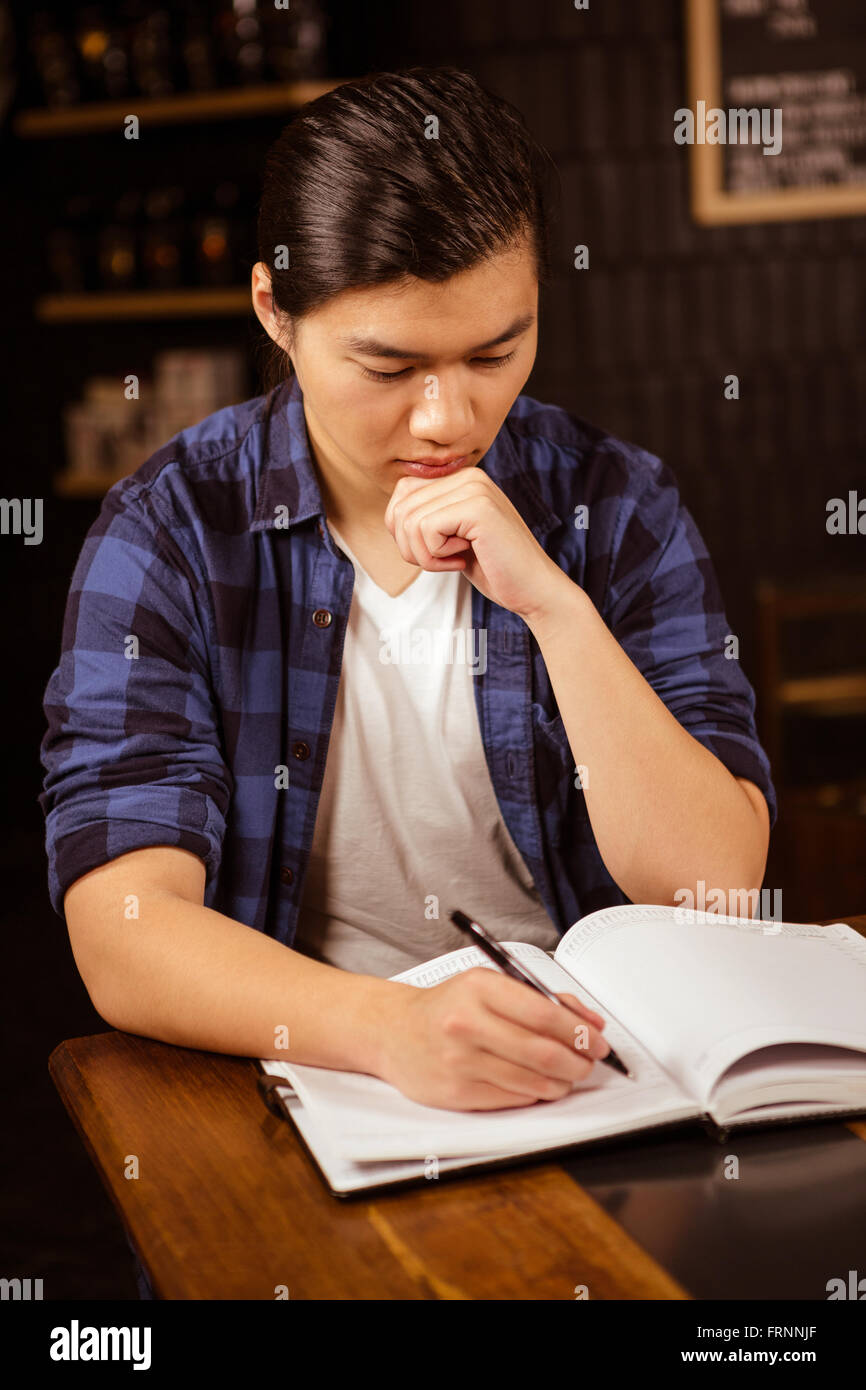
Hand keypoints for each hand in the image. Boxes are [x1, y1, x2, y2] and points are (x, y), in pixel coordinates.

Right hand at [376, 970, 610, 1110]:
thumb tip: (590, 1022)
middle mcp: (467, 1023)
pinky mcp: (456, 1092)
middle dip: (578, 1061)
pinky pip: (512, 1098)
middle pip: (543, 1051)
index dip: (581, 1031)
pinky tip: (538, 1085)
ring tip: (567, 1076)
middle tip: (589, 1063)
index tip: (599, 1040)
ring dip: (561, 1082)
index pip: (545, 1013)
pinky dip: (535, 1094)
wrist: (394, 1031)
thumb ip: (541, 999)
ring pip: (532, 1080)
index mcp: (479, 987)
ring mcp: (460, 1061)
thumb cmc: (448, 1007)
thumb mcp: (489, 986)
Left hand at [383, 469, 570, 621]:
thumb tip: (392, 514)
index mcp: (462, 478)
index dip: (404, 530)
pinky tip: (462, 560)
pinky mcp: (478, 507)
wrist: (533, 590)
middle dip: (410, 545)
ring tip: (454, 560)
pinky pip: (425, 529)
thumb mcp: (452, 536)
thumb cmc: (493, 567)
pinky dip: (436, 556)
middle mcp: (469, 475)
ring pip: (409, 520)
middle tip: (441, 560)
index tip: (435, 549)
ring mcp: (475, 488)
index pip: (402, 493)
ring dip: (424, 554)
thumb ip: (427, 516)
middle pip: (401, 506)